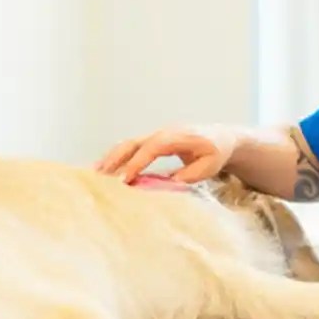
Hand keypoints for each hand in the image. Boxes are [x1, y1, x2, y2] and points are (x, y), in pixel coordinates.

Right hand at [94, 125, 239, 183]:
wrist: (222, 137)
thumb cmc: (216, 151)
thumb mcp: (209, 165)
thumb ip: (190, 174)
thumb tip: (168, 184)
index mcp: (176, 136)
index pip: (152, 148)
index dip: (137, 162)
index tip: (125, 179)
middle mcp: (163, 133)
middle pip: (134, 142)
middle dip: (116, 158)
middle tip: (100, 175)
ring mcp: (157, 136)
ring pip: (129, 144)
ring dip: (112, 158)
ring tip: (95, 174)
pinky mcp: (154, 142)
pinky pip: (133, 148)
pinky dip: (119, 157)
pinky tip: (107, 170)